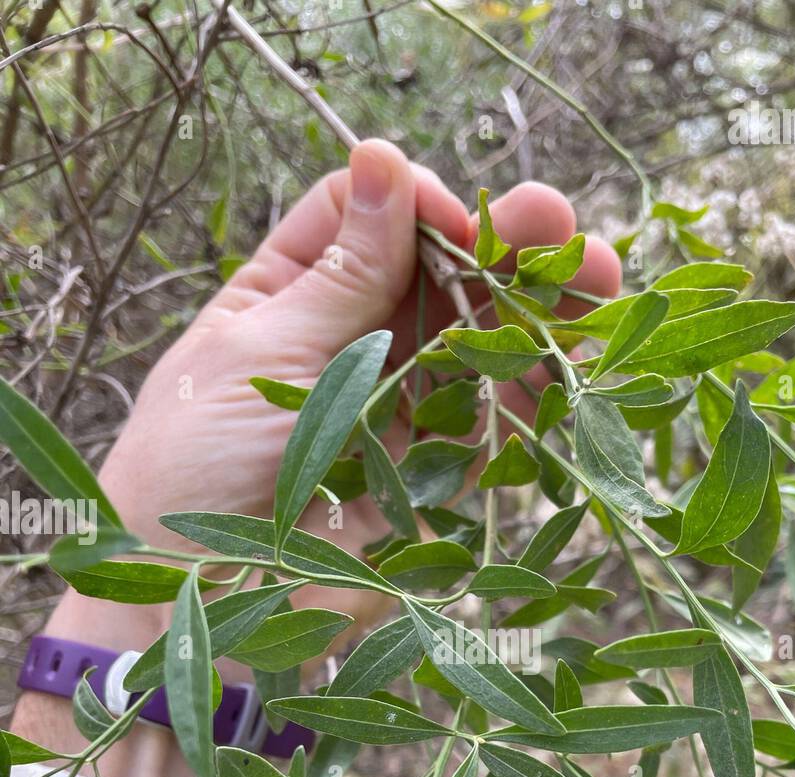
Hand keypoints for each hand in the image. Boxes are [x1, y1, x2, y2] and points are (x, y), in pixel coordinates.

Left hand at [98, 138, 619, 554]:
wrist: (199, 604)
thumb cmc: (194, 467)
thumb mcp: (262, 353)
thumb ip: (344, 272)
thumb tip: (386, 155)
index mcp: (290, 295)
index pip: (369, 218)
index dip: (420, 209)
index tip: (459, 228)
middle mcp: (351, 344)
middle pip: (440, 278)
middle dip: (504, 251)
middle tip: (563, 228)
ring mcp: (396, 411)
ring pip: (479, 348)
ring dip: (539, 316)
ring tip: (600, 283)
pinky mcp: (430, 479)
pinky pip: (492, 430)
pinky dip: (534, 399)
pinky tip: (576, 370)